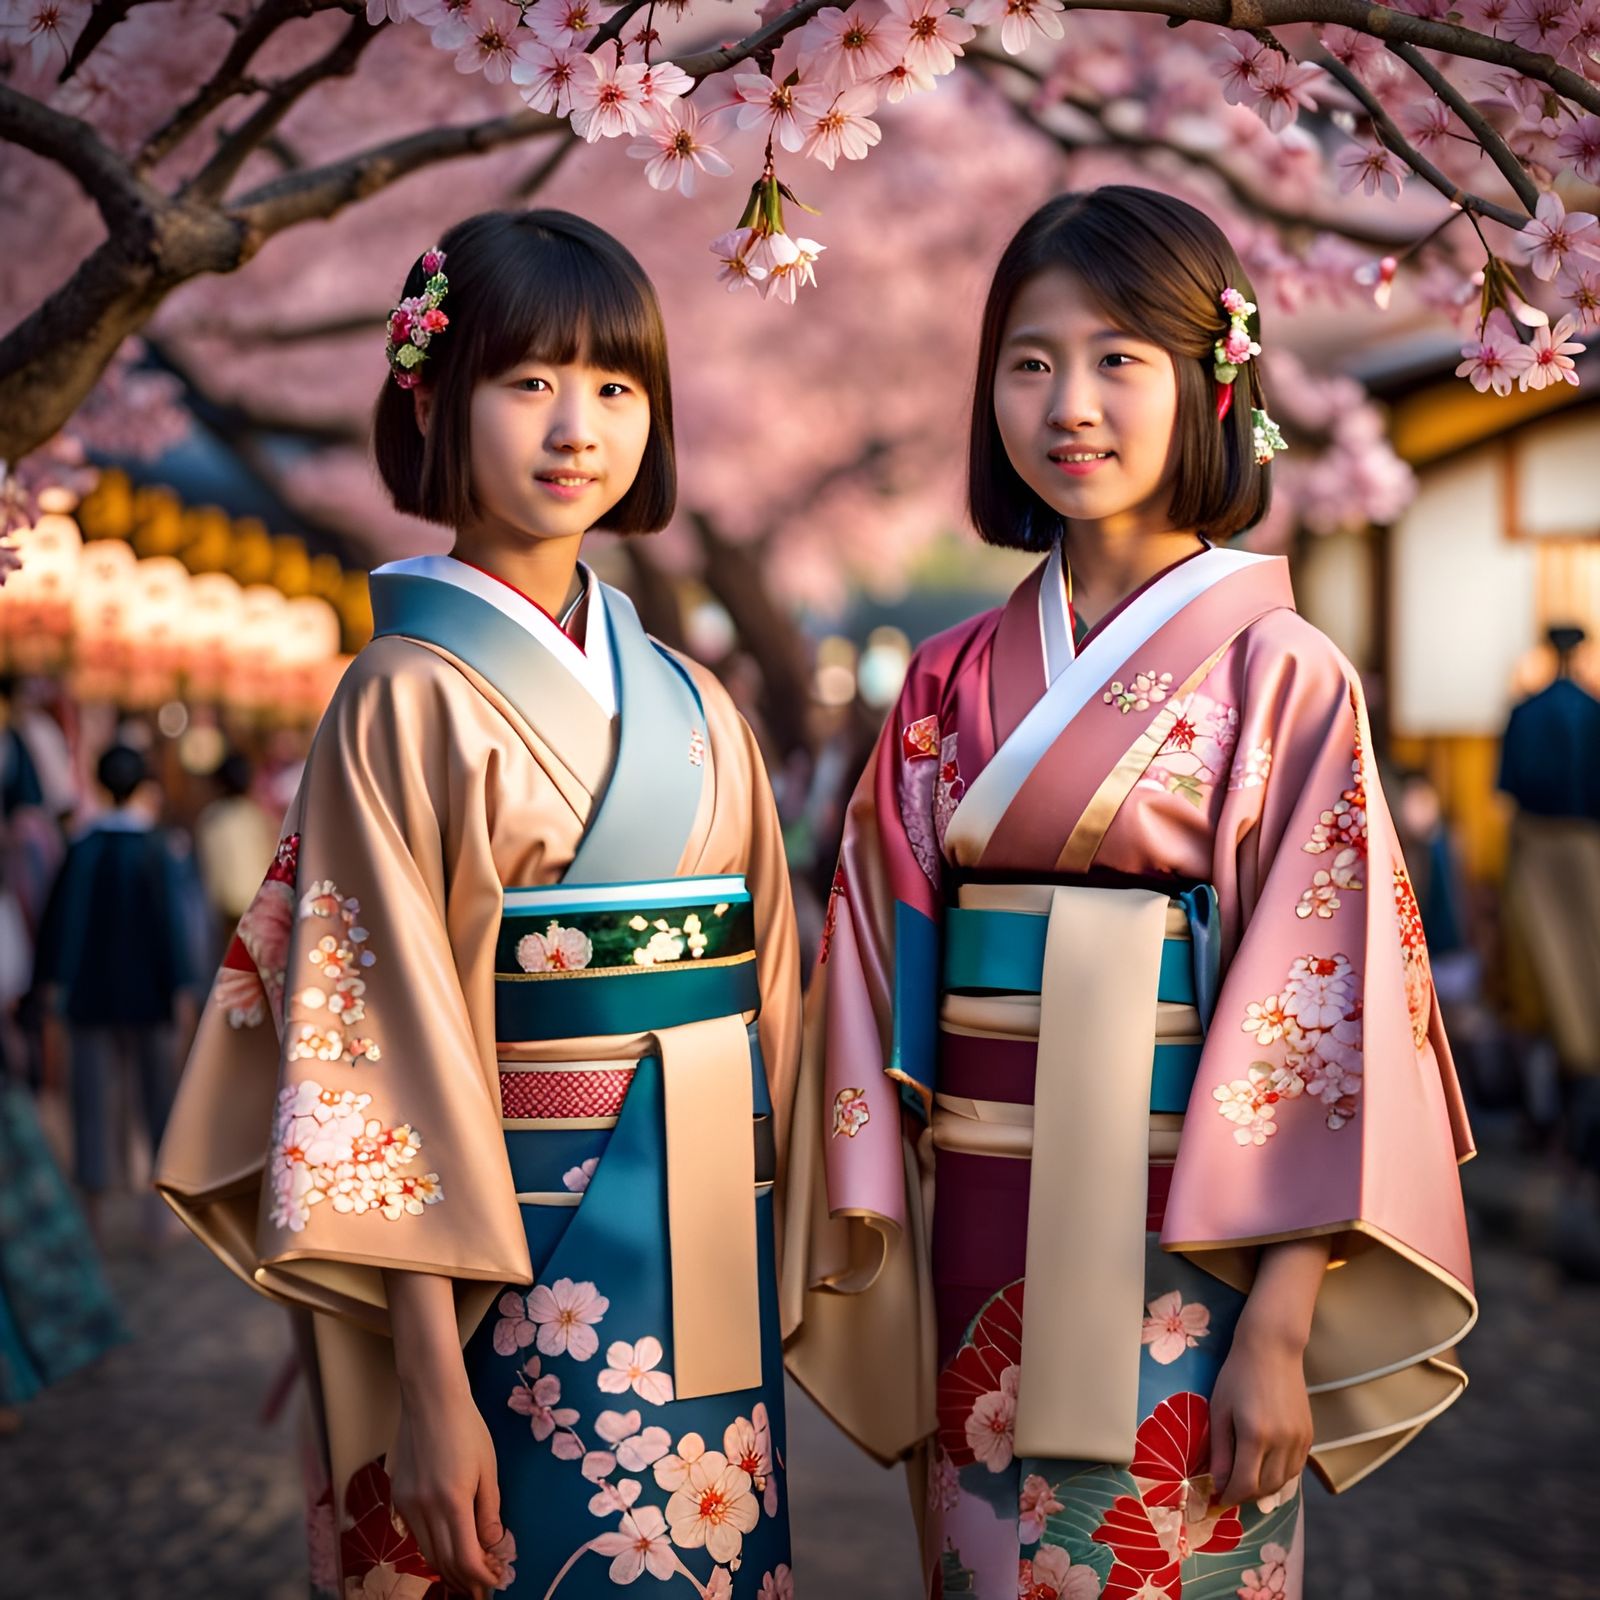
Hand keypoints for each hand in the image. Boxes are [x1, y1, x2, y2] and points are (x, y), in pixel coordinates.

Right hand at [387, 1378, 506, 1599]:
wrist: (431, 1400)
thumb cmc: (467, 1428)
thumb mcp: (487, 1468)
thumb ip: (489, 1510)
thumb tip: (492, 1545)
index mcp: (452, 1501)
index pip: (465, 1558)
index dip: (481, 1576)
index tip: (495, 1580)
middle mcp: (424, 1508)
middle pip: (443, 1562)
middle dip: (464, 1579)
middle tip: (483, 1585)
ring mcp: (407, 1504)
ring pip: (426, 1551)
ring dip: (447, 1567)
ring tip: (467, 1571)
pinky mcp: (397, 1496)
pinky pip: (415, 1533)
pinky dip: (432, 1546)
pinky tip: (447, 1544)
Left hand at [1207, 1324, 1312, 1509]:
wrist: (1273, 1349)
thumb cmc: (1238, 1374)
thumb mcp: (1220, 1409)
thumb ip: (1220, 1450)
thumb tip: (1217, 1483)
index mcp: (1255, 1435)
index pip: (1244, 1484)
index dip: (1229, 1496)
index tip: (1216, 1499)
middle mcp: (1282, 1442)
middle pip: (1265, 1488)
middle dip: (1245, 1495)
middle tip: (1228, 1491)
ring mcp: (1299, 1440)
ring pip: (1282, 1482)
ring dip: (1263, 1489)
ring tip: (1244, 1482)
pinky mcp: (1309, 1436)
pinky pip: (1295, 1469)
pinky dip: (1279, 1476)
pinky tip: (1265, 1469)